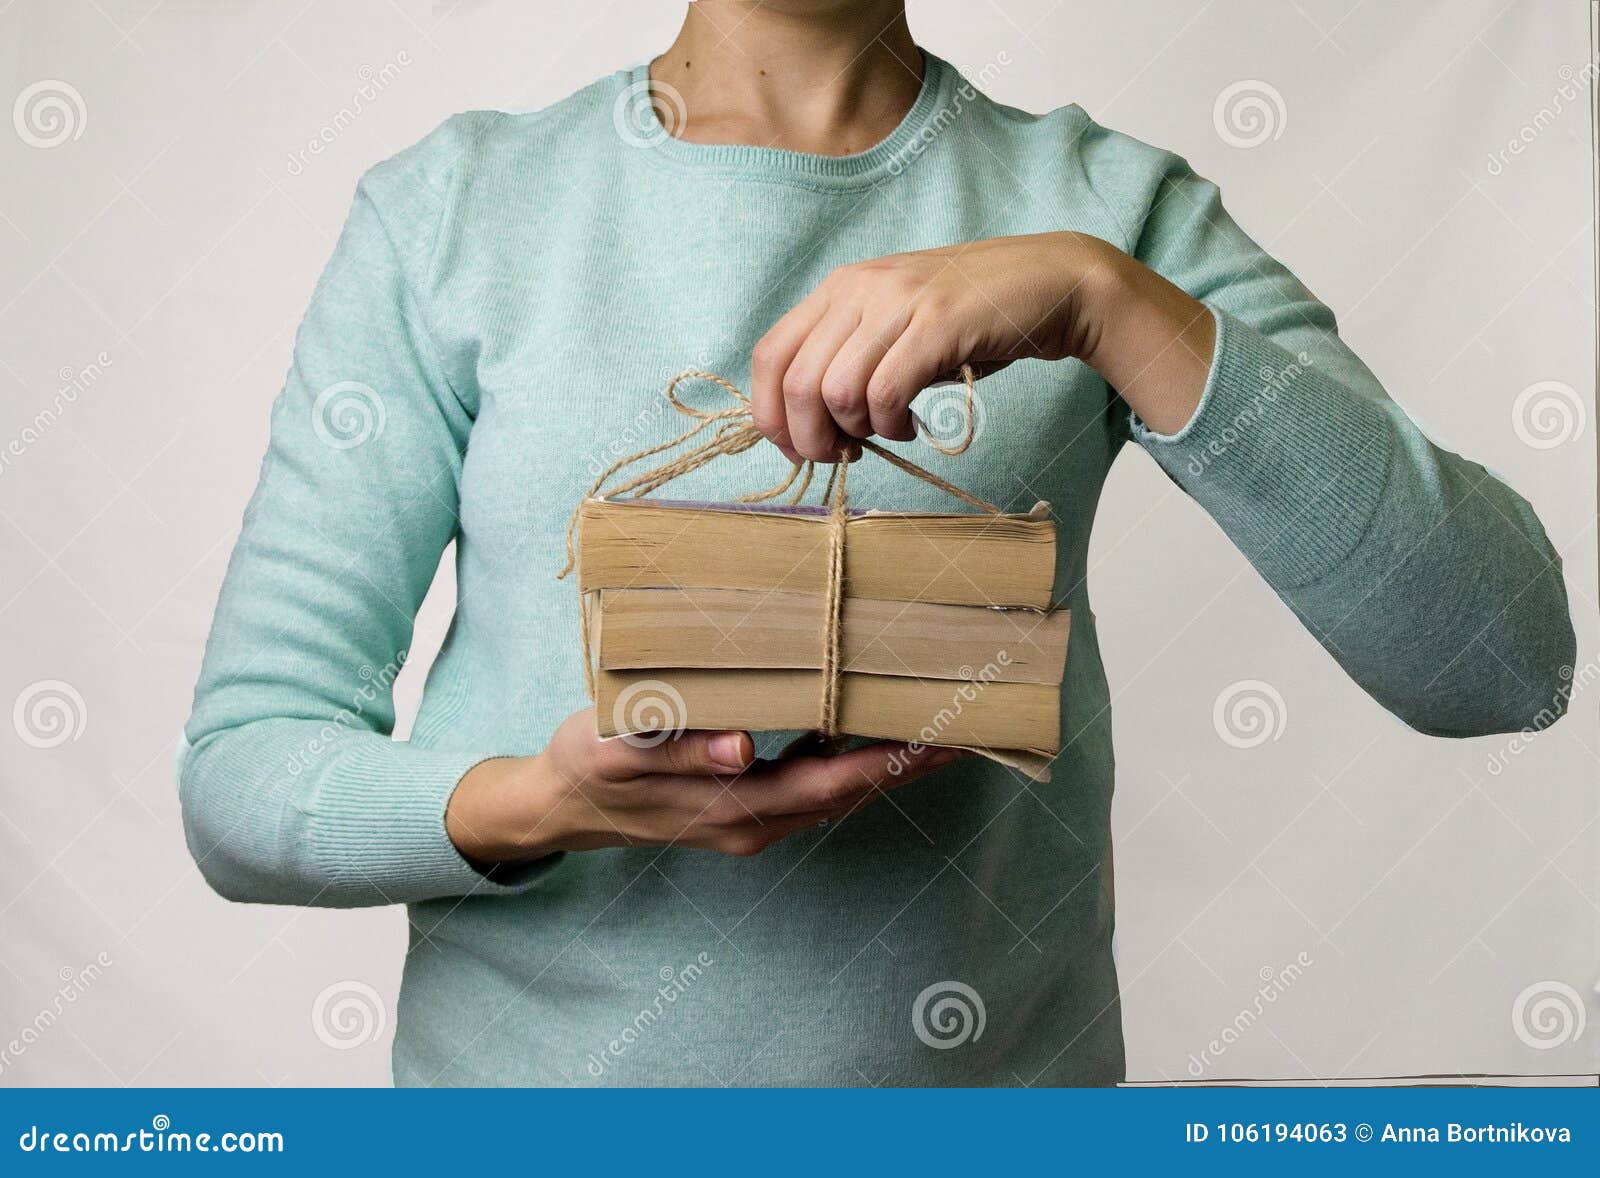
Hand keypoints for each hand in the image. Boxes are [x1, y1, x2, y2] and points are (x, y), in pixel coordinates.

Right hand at [445, 708, 964, 864]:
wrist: (558, 805)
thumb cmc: (586, 764)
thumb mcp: (618, 751)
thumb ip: (680, 749)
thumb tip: (743, 749)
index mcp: (730, 807)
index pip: (830, 785)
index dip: (887, 763)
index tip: (937, 735)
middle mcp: (753, 822)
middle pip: (848, 793)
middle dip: (907, 762)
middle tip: (964, 722)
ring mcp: (751, 821)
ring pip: (835, 793)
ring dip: (884, 762)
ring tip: (933, 722)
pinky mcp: (744, 808)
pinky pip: (811, 788)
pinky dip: (847, 761)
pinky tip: (864, 729)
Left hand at [749, 231, 1214, 460]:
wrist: (1050, 284)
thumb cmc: (969, 319)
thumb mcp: (894, 328)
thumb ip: (849, 360)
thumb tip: (805, 425)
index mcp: (839, 287)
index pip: (769, 356)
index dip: (772, 415)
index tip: (799, 447)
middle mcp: (859, 288)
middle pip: (796, 383)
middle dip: (810, 439)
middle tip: (843, 454)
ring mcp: (898, 302)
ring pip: (836, 391)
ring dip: (855, 433)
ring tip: (884, 433)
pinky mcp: (937, 325)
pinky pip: (886, 392)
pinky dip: (892, 425)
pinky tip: (911, 425)